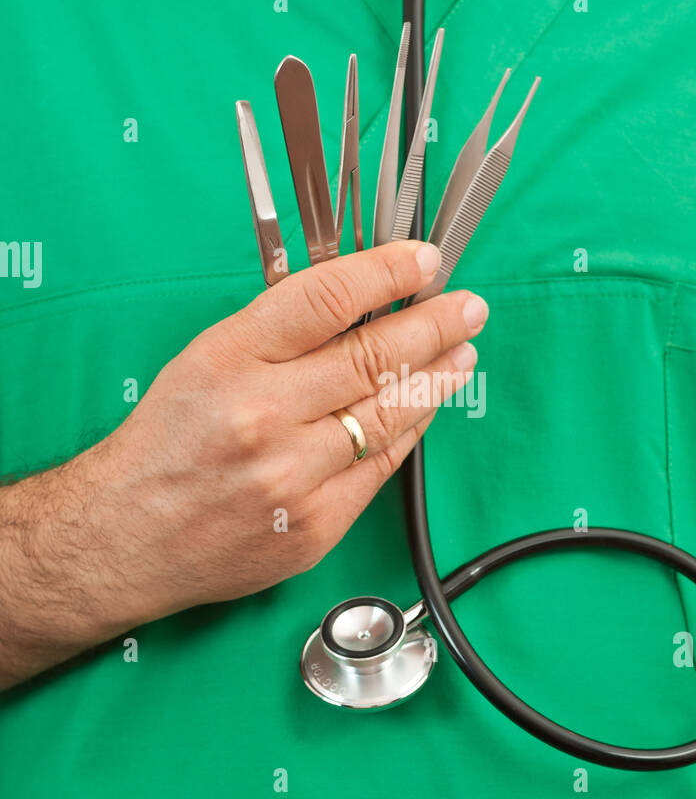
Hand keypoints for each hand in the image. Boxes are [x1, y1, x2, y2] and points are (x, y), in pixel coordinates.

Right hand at [0, 241, 487, 684]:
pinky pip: (382, 468)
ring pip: (390, 414)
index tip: (423, 261)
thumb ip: (279, 331)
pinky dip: (410, 431)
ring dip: (437, 377)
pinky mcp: (315, 526)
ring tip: (462, 353)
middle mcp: (263, 415)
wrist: (125, 538)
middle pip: (373, 356)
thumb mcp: (206, 361)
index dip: (387, 272)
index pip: (327, 298)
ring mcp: (293, 476)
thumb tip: (360, 298)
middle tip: (467, 307)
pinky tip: (425, 407)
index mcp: (230, 359)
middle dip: (434, 324)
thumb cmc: (167, 444)